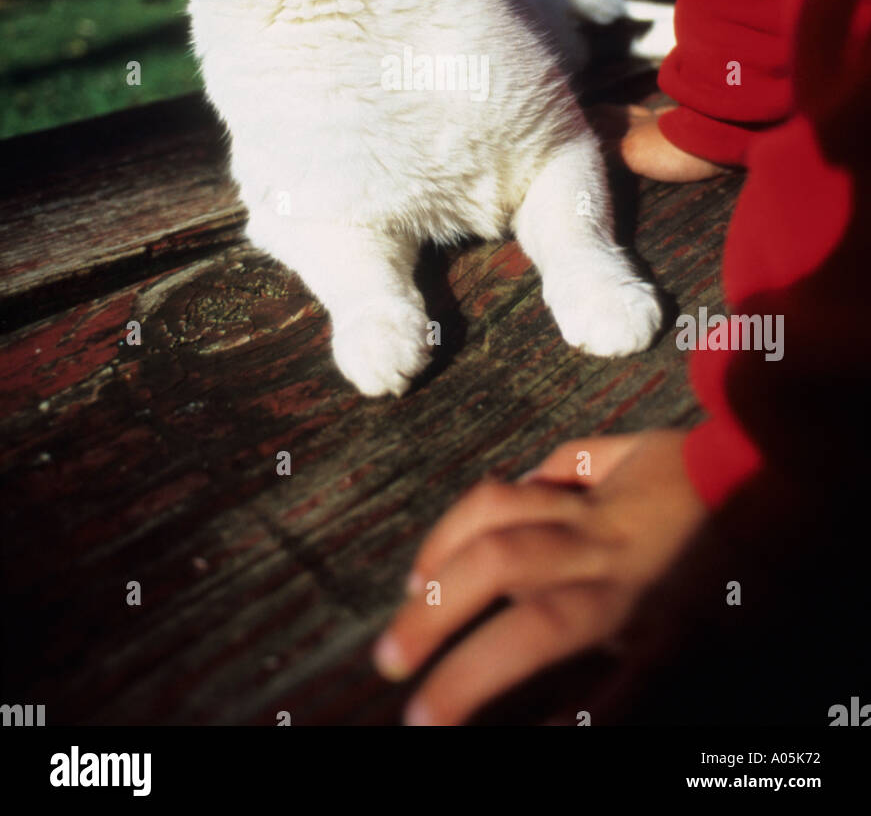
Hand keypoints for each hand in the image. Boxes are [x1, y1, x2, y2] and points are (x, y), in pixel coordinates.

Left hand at [373, 429, 707, 724]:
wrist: (785, 487)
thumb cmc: (709, 474)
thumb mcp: (635, 449)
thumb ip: (577, 462)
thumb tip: (526, 476)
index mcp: (585, 505)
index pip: (491, 507)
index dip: (440, 540)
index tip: (409, 584)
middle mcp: (596, 545)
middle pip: (496, 561)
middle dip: (431, 610)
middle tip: (388, 658)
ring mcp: (634, 594)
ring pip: (539, 623)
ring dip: (473, 672)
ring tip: (424, 718)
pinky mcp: (677, 638)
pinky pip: (622, 688)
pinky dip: (580, 722)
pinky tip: (542, 746)